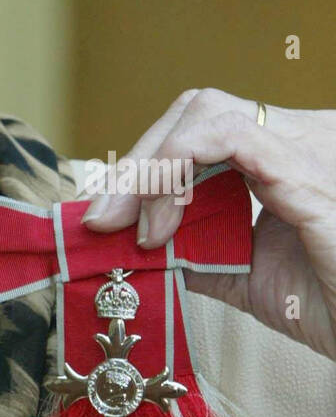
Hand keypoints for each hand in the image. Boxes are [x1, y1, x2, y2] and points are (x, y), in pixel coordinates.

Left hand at [80, 88, 335, 360]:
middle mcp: (296, 140)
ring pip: (207, 113)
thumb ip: (194, 253)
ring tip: (134, 225)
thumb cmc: (330, 306)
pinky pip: (233, 137)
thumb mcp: (245, 277)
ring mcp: (304, 150)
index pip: (200, 126)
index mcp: (282, 158)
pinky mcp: (307, 174)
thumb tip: (129, 242)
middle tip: (102, 217)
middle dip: (138, 159)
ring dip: (153, 165)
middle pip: (196, 110)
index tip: (106, 212)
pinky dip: (182, 168)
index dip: (147, 159)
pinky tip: (166, 221)